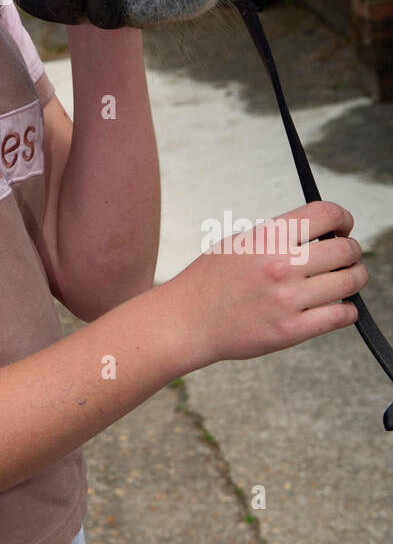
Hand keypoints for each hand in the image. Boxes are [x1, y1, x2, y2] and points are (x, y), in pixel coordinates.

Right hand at [168, 200, 367, 367]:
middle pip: (345, 249)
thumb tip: (321, 232)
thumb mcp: (240, 242)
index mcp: (267, 236)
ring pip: (349, 282)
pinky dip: (347, 310)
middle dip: (352, 250)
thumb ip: (279, 235)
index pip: (326, 214)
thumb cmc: (211, 280)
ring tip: (346, 279)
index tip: (344, 226)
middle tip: (347, 256)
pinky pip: (341, 316)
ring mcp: (288, 299)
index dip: (343, 218)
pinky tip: (337, 306)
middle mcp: (280, 265)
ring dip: (354, 278)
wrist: (188, 320)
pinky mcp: (292, 330)